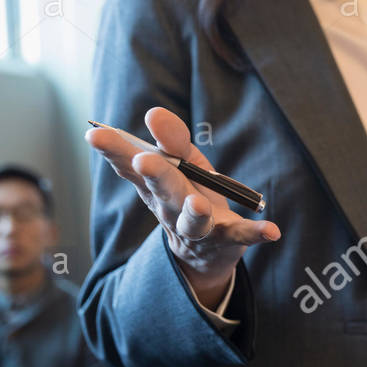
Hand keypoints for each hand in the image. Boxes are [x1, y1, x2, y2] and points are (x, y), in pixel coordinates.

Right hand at [86, 107, 280, 307]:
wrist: (203, 252)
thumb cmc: (187, 195)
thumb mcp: (181, 163)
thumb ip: (171, 139)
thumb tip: (154, 114)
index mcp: (155, 185)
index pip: (131, 165)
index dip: (115, 150)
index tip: (95, 135)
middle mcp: (171, 207)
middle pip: (162, 190)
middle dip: (155, 175)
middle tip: (144, 160)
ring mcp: (199, 226)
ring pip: (193, 220)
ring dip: (194, 212)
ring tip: (198, 204)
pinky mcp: (228, 238)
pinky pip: (242, 236)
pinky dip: (256, 233)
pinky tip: (272, 231)